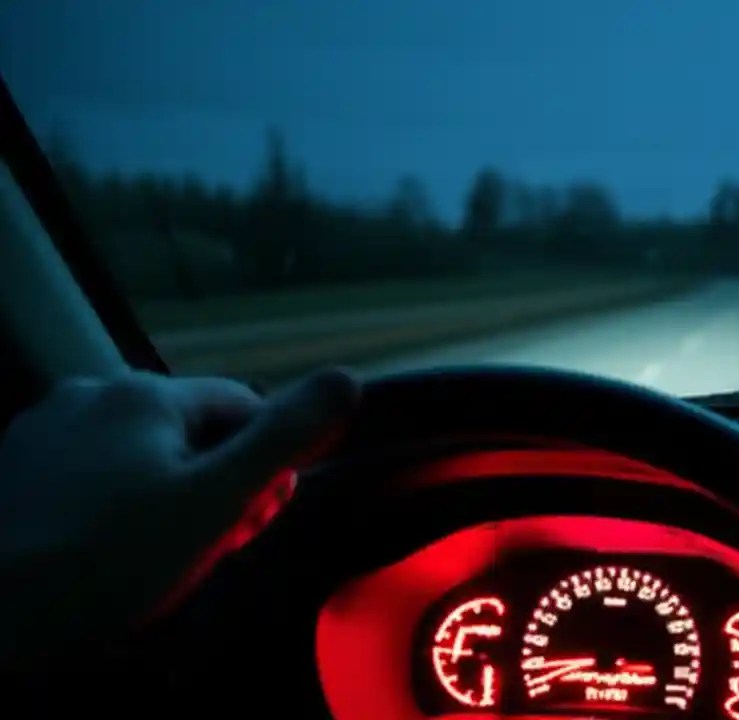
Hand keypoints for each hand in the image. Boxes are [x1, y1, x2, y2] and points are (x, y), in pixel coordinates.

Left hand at [0, 368, 358, 663]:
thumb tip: (348, 379)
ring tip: (155, 557)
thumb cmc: (110, 560)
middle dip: (213, 484)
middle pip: (190, 432)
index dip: (263, 465)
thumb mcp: (214, 503)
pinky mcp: (15, 471)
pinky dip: (112, 504)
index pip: (244, 408)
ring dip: (165, 495)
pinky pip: (93, 474)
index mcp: (145, 393)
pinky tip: (107, 551)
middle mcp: (91, 393)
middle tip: (205, 546)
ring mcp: (44, 431)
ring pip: (140, 454)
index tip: (254, 518)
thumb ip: (283, 439)